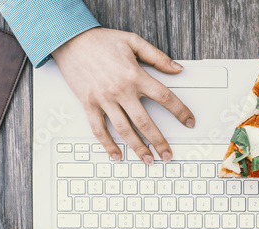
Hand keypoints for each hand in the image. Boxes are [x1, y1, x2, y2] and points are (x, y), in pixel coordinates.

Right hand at [52, 28, 195, 162]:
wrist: (70, 39)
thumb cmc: (101, 40)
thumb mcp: (133, 42)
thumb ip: (157, 57)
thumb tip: (177, 69)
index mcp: (134, 75)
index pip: (164, 97)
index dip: (180, 111)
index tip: (189, 122)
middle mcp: (120, 90)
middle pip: (145, 122)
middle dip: (159, 141)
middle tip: (168, 154)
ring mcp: (104, 99)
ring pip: (124, 130)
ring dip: (137, 148)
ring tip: (148, 160)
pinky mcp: (89, 104)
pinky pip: (99, 129)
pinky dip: (108, 145)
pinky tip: (117, 155)